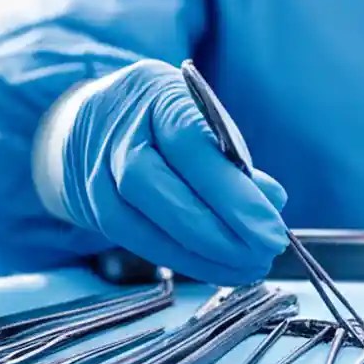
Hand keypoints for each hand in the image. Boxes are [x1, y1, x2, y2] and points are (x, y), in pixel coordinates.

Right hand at [59, 60, 288, 284]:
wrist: (90, 124)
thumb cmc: (162, 120)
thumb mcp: (199, 118)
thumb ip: (234, 156)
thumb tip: (273, 200)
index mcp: (156, 95)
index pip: (191, 143)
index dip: (232, 192)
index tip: (272, 227)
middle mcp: (119, 133)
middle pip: (160, 187)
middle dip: (218, 231)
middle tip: (264, 253)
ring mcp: (99, 173)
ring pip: (144, 223)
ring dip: (202, 254)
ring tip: (248, 267)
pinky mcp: (94, 210)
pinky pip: (138, 242)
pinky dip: (182, 260)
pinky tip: (216, 268)